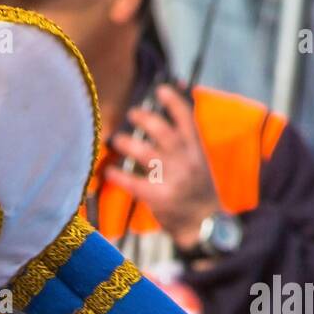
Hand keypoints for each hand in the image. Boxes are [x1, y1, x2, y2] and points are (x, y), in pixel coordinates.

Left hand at [103, 84, 223, 250]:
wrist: (205, 224)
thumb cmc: (197, 191)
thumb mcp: (198, 162)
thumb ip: (183, 142)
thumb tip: (167, 113)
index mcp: (197, 150)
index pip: (187, 119)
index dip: (173, 102)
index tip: (160, 89)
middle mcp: (187, 161)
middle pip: (164, 132)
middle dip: (145, 119)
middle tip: (131, 113)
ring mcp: (174, 179)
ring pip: (147, 154)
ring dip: (128, 143)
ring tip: (115, 140)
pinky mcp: (161, 198)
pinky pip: (134, 183)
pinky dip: (119, 176)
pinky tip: (108, 172)